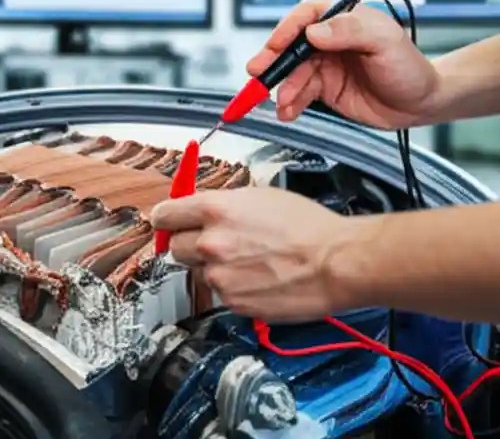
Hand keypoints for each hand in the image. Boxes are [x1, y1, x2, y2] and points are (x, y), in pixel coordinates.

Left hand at [150, 186, 372, 321]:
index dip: (165, 219)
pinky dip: (235, 288)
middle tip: (217, 243)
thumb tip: (199, 211)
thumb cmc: (307, 226)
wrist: (334, 262)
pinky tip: (259, 279)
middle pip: (176, 247)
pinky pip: (222, 294)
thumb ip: (221, 205)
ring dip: (216, 268)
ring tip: (250, 262)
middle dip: (192, 245)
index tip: (166, 223)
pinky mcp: (234, 303)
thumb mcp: (258, 197)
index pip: (165, 215)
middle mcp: (211, 244)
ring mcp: (220, 276)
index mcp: (215, 210)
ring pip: (200, 272)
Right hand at [247, 0, 439, 128]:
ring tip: (281, 103)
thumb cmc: (408, 66)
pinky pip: (300, 93)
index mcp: (343, 19)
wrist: (420, 103)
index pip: (307, 16)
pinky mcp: (325, 89)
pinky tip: (287, 112)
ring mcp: (325, 65)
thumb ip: (350, 31)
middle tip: (257, 73)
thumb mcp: (385, 41)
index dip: (287, 29)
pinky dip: (290, 103)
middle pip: (292, 46)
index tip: (275, 45)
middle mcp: (330, 40)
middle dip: (273, 60)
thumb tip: (315, 31)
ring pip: (294, 73)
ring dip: (283, 87)